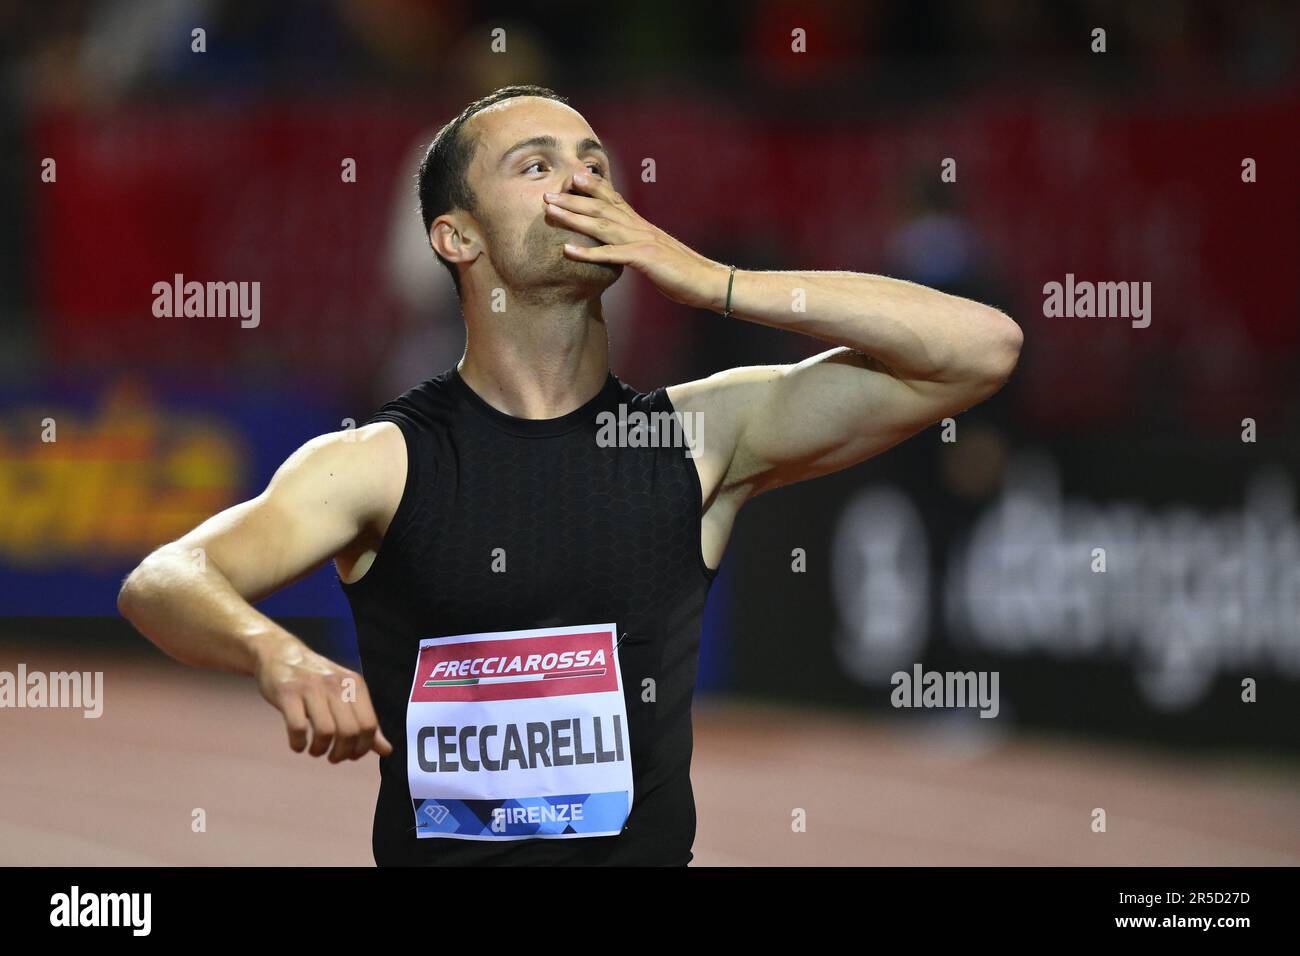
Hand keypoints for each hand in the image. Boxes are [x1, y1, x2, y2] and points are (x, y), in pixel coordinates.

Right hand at [253, 634, 393, 762]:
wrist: (281, 654)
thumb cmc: (317, 680)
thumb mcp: (345, 695)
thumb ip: (365, 723)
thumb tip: (387, 751)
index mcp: (355, 685)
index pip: (369, 725)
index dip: (362, 748)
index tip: (351, 756)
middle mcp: (337, 685)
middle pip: (349, 731)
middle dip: (342, 753)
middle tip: (332, 757)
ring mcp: (311, 688)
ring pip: (326, 732)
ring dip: (320, 750)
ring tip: (315, 750)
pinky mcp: (288, 693)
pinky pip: (298, 727)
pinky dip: (298, 743)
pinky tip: (298, 744)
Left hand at [543, 172, 729, 310]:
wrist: (708, 281)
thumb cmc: (682, 272)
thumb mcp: (656, 254)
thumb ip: (637, 247)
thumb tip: (623, 248)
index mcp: (642, 225)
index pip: (614, 200)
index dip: (592, 187)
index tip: (571, 178)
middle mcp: (639, 227)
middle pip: (601, 207)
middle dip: (572, 199)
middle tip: (546, 193)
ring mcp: (642, 241)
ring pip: (601, 224)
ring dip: (573, 217)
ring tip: (550, 211)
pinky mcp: (644, 258)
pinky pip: (611, 254)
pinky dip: (588, 252)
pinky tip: (567, 251)